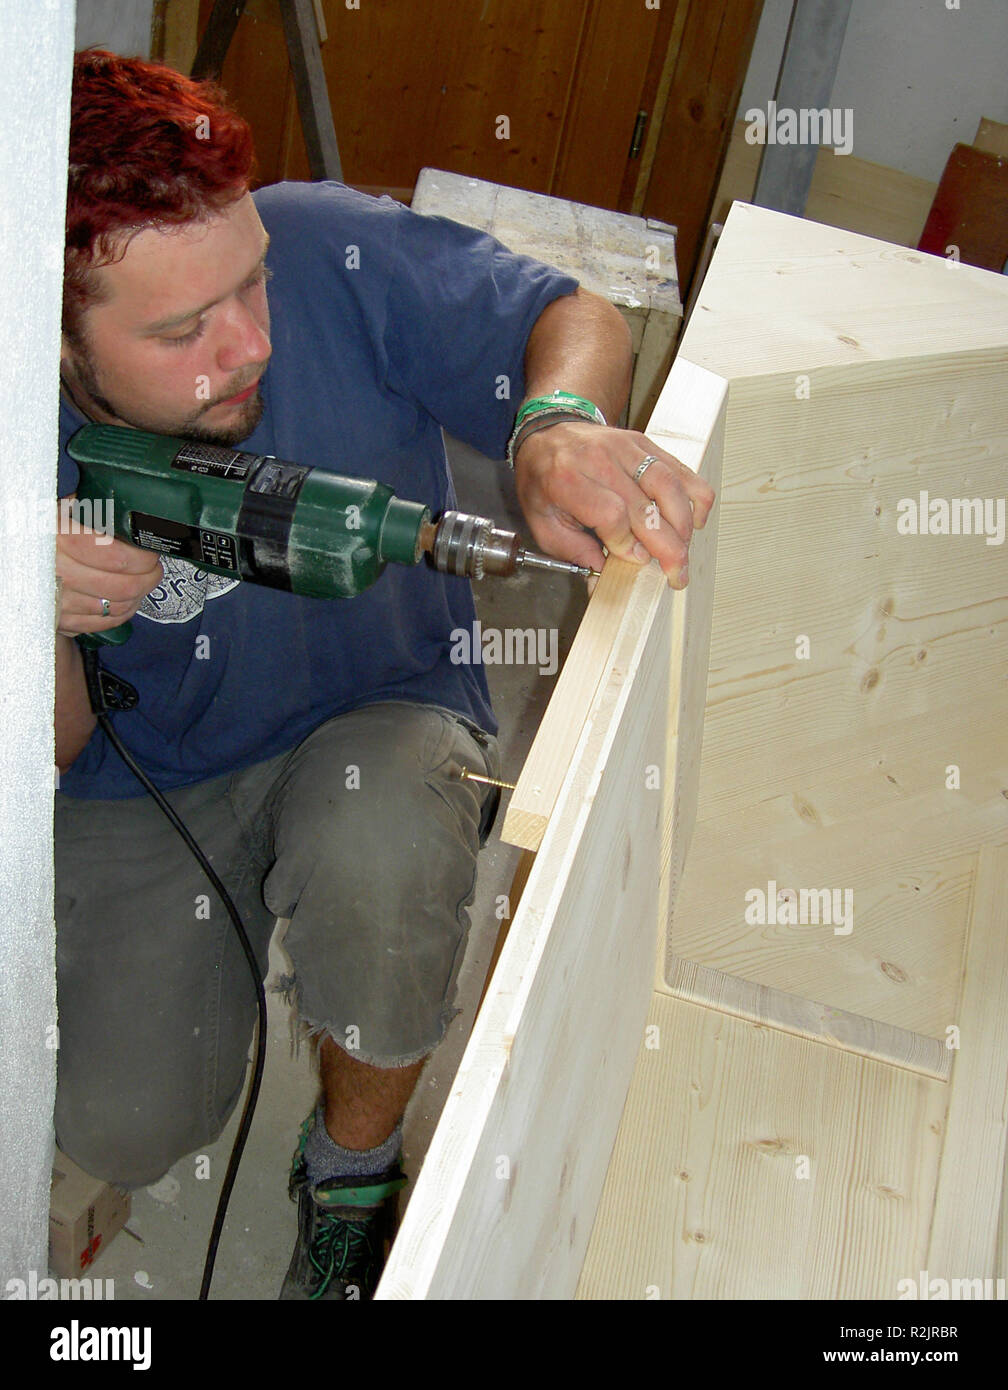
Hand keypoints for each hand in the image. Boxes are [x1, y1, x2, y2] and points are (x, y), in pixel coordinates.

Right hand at [55, 498, 163, 636]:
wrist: (14, 555)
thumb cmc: (43, 528)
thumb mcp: (63, 508)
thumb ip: (93, 507)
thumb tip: (130, 507)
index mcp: (61, 539)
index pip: (118, 557)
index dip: (143, 557)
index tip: (151, 550)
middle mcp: (59, 572)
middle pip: (124, 586)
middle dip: (149, 577)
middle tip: (154, 568)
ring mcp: (60, 600)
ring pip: (118, 607)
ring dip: (138, 595)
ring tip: (142, 580)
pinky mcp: (62, 620)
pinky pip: (105, 622)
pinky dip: (123, 612)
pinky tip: (127, 598)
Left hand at [513, 420, 715, 587]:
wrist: (548, 434)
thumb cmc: (544, 481)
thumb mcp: (543, 523)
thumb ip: (574, 552)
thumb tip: (602, 582)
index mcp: (567, 479)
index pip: (612, 514)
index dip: (627, 543)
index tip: (635, 559)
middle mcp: (599, 459)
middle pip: (645, 506)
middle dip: (666, 546)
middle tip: (676, 574)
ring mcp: (626, 448)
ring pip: (668, 485)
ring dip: (683, 525)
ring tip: (683, 552)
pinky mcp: (645, 444)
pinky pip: (680, 468)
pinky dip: (695, 496)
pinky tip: (694, 520)